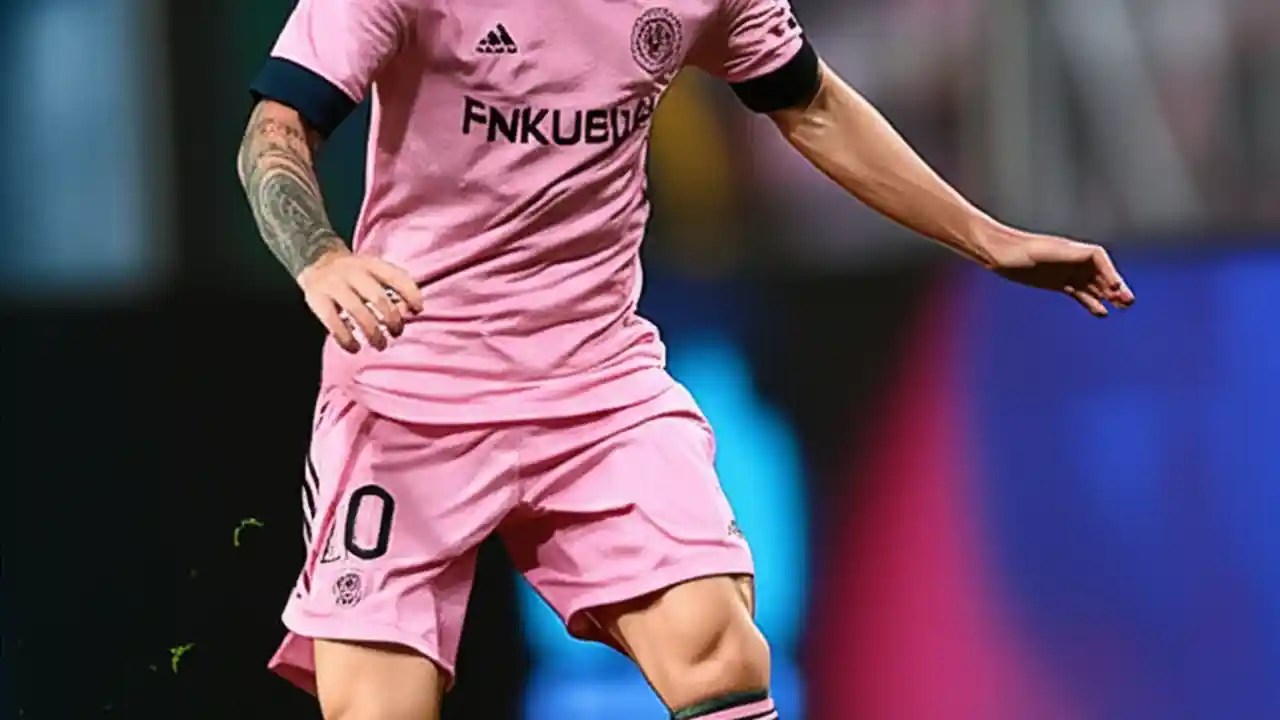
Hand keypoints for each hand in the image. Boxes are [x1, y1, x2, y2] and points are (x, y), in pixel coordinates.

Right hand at [296, 248, 423, 351]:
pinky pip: (333, 322)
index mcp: (372, 264)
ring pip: (357, 312)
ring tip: (380, 345)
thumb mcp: (374, 270)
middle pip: (378, 298)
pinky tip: (354, 348)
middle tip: (397, 333)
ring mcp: (334, 285)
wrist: (316, 260)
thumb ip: (392, 286)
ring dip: (373, 333)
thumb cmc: (355, 273)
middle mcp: (354, 272)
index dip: (411, 294)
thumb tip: (410, 312)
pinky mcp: (317, 299)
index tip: (417, 311)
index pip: (397, 277)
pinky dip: (346, 338)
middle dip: (392, 319)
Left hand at [988, 232, 1135, 316]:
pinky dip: (1091, 302)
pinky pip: (1080, 293)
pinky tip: (1102, 312)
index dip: (1110, 271)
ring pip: (1093, 285)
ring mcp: (1066, 272)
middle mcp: (1073, 260)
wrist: (999, 253)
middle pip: (1100, 273)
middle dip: (1114, 286)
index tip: (1116, 286)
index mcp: (1072, 249)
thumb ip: (1068, 254)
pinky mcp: (1058, 283)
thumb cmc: (1020, 249)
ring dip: (1108, 295)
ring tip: (1123, 307)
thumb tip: (1091, 255)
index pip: (1099, 257)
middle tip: (1129, 302)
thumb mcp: (1046, 252)